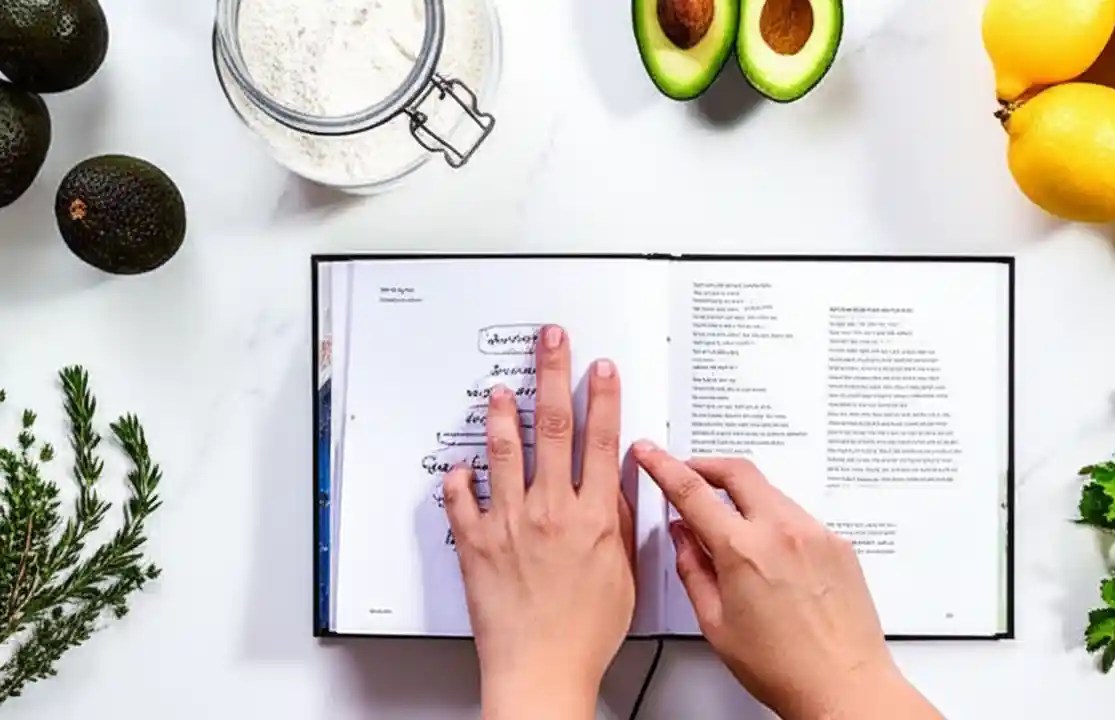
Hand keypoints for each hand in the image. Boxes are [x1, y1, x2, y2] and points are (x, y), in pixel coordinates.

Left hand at [443, 326, 634, 719]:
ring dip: (503, 415)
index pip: (599, 440)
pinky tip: (459, 464)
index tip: (600, 368)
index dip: (602, 397)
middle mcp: (549, 510)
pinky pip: (460, 500)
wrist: (541, 669)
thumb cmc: (585, 632)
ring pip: (504, 452)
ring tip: (500, 389)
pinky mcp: (476, 543)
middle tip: (550, 342)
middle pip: (553, 428)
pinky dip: (458, 478)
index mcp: (591, 516)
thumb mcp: (624, 574)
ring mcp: (509, 523)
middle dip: (552, 376)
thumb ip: (618, 521)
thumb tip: (616, 481)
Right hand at [633, 444, 941, 719]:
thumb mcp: (716, 624)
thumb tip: (683, 538)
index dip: (664, 466)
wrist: (843, 687)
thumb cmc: (784, 668)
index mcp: (743, 551)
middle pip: (737, 471)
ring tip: (731, 525)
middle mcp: (782, 532)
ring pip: (770, 491)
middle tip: (690, 472)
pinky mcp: (837, 543)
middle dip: (706, 464)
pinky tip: (770, 550)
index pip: (692, 491)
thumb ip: (693, 570)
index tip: (652, 454)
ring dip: (743, 495)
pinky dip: (775, 520)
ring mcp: (815, 534)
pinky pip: (797, 516)